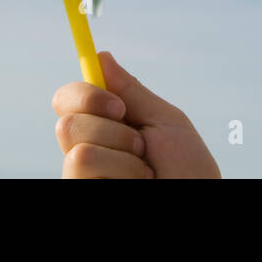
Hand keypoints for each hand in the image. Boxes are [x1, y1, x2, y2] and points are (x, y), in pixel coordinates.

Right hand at [52, 50, 220, 177]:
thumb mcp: (165, 123)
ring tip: (146, 174)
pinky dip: (119, 170)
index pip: (68, 101)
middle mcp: (89, 152)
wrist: (196, 205)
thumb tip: (100, 56)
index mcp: (106, 128)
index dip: (84, 94)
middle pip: (65, 121)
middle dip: (108, 128)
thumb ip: (132, 92)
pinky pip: (80, 166)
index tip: (119, 106)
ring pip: (75, 147)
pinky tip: (136, 185)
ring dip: (120, 156)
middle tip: (140, 145)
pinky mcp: (80, 191)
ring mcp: (84, 178)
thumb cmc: (190, 172)